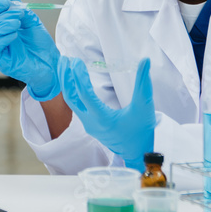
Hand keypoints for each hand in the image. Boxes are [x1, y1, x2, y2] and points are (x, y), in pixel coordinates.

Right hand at [0, 0, 60, 100]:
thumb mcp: (32, 23)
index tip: (7, 1)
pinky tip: (14, 34)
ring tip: (17, 23)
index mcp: (4, 29)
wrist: (52, 65)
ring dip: (3, 25)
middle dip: (4, 15)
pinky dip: (2, 38)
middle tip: (19, 14)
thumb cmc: (42, 46)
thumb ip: (21, 10)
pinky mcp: (0, 61)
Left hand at [58, 56, 155, 171]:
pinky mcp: (89, 124)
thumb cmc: (142, 131)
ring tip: (65, 65)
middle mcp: (91, 122)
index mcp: (102, 119)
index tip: (75, 62)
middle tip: (65, 59)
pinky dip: (73, 90)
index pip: (85, 94)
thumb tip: (145, 61)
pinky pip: (76, 105)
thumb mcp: (145, 106)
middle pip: (71, 97)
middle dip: (66, 77)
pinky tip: (73, 79)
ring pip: (72, 101)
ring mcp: (88, 124)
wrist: (139, 152)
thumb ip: (143, 83)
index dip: (78, 77)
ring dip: (67, 83)